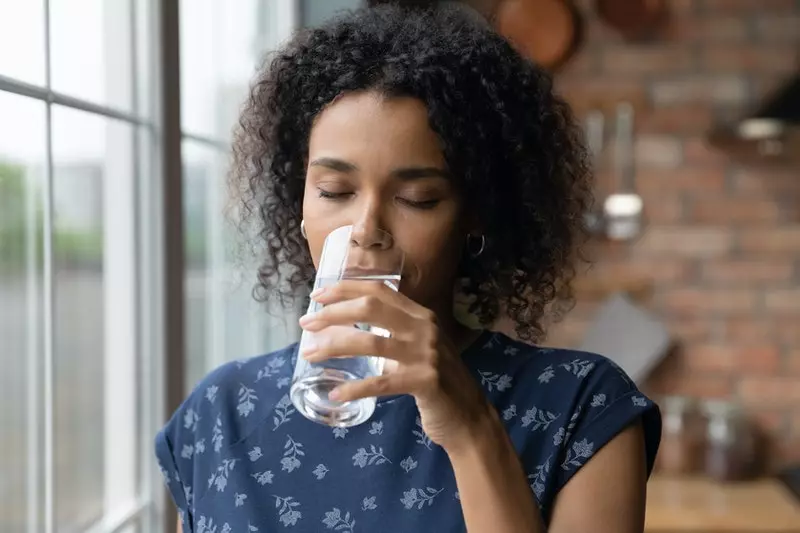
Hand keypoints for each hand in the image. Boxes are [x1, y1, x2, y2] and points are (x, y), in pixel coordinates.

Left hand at [299, 280, 493, 452]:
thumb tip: (348, 324)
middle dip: (333, 313)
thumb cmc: (437, 382)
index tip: (317, 296)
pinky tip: (335, 394)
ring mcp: (426, 355)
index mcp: (421, 315)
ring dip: (333, 347)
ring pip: (371, 342)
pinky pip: (381, 383)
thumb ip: (395, 332)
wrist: (468, 417)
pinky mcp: (424, 382)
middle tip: (306, 324)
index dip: (345, 289)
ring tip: (309, 355)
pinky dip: (354, 388)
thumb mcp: (419, 348)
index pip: (379, 290)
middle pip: (370, 309)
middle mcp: (424, 328)